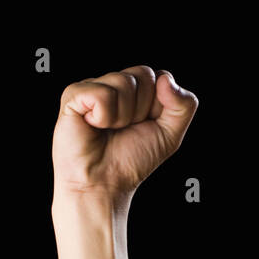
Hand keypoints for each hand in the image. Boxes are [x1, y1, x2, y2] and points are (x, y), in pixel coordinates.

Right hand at [52, 65, 197, 201]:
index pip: (160, 76)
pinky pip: (103, 94)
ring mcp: (93, 87)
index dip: (159, 106)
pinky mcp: (74, 95)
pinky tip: (94, 126)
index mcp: (136, 90)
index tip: (145, 126)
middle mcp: (114, 84)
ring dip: (123, 116)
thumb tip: (166, 79)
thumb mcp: (170, 135)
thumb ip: (184, 106)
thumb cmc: (131, 161)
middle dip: (142, 109)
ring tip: (109, 130)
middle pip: (144, 74)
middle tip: (125, 129)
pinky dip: (104, 117)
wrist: (104, 184)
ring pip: (124, 82)